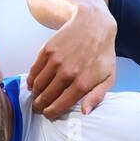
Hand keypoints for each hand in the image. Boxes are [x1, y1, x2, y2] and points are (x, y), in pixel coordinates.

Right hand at [26, 5, 116, 119]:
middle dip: (40, 106)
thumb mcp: (108, 77)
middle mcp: (67, 73)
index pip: (60, 105)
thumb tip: (84, 112)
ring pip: (38, 85)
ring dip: (34, 95)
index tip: (48, 115)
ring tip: (36, 98)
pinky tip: (32, 85)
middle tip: (38, 109)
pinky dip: (30, 80)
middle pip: (46, 97)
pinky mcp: (47, 50)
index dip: (51, 113)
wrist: (93, 25)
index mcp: (82, 84)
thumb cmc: (102, 54)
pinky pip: (34, 70)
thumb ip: (97, 97)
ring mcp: (55, 61)